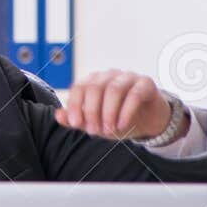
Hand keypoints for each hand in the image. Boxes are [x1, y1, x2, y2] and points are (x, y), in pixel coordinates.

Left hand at [54, 69, 175, 140]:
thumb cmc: (118, 118)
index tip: (76, 123)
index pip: (79, 87)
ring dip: (109, 113)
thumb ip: (77, 119)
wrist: (148, 121)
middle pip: (95, 88)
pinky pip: (134, 94)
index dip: (75, 105)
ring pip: (114, 90)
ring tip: (109, 130)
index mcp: (94, 81)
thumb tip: (58, 115)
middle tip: (94, 131)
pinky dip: (126, 112)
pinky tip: (122, 125)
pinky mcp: (145, 84)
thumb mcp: (95, 122)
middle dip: (92, 112)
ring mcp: (128, 77)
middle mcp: (109, 75)